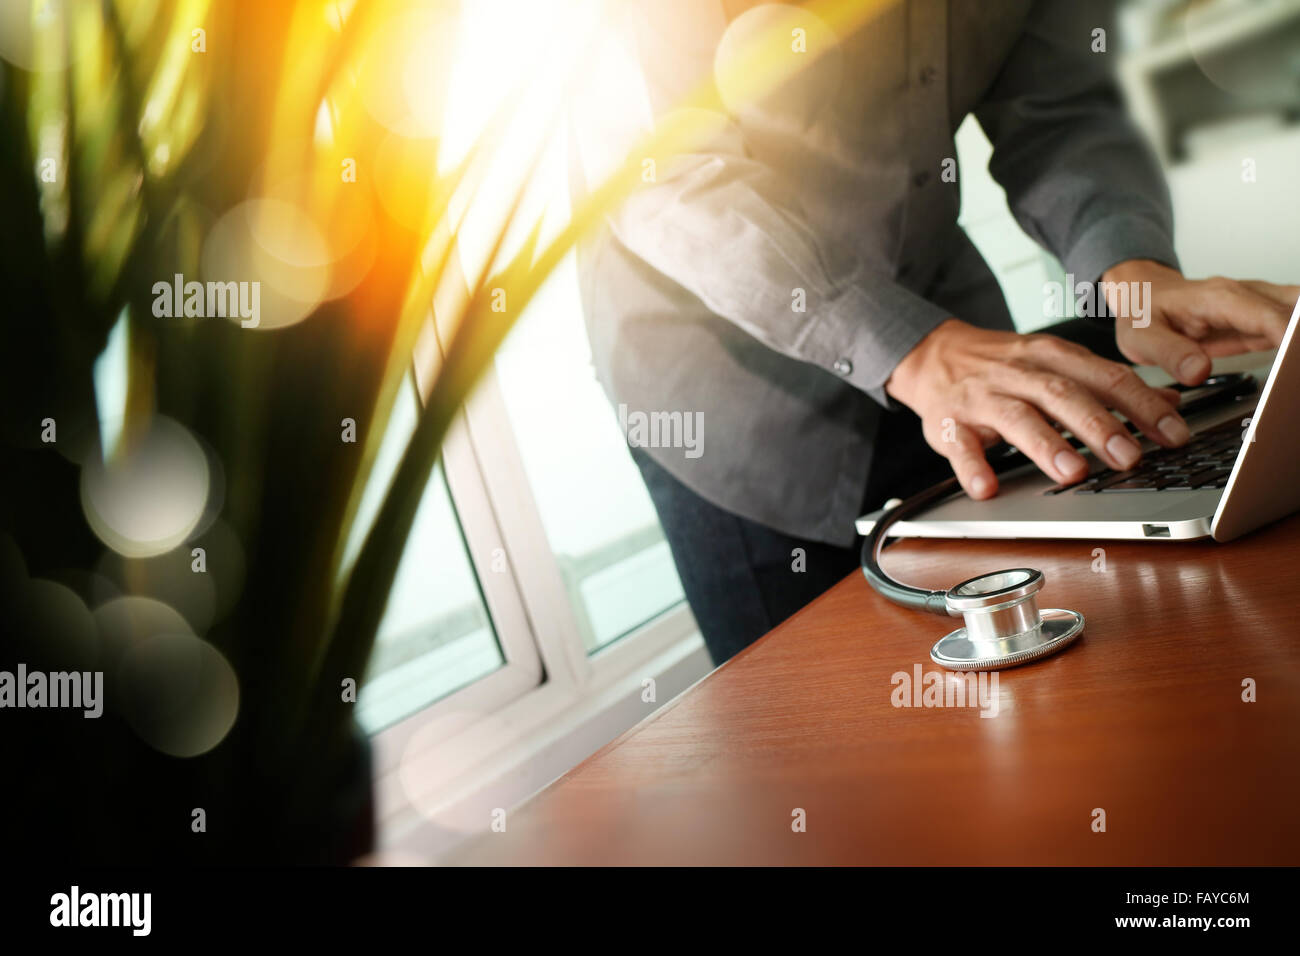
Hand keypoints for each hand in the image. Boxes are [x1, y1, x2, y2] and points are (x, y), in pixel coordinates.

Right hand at [885, 319, 1187, 499]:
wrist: (933, 354)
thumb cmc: (1003, 365)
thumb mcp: (1058, 363)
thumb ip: (1109, 383)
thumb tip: (1170, 402)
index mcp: (1051, 357)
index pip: (1105, 377)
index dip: (1142, 405)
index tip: (1174, 433)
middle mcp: (1019, 374)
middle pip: (1064, 395)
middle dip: (1100, 425)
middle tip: (1131, 458)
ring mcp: (982, 398)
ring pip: (1017, 418)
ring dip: (1046, 445)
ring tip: (1073, 474)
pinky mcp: (949, 423)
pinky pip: (959, 445)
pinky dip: (972, 467)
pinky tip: (986, 488)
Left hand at [1107, 259, 1299, 384]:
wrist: (1144, 295)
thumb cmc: (1144, 312)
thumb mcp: (1142, 337)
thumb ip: (1169, 353)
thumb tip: (1198, 372)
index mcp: (1220, 299)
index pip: (1270, 317)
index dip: (1290, 338)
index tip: (1294, 364)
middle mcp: (1247, 296)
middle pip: (1295, 312)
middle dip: (1299, 340)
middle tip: (1292, 375)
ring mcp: (1259, 305)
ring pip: (1299, 314)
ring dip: (1298, 341)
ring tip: (1292, 374)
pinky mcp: (1263, 319)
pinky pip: (1294, 326)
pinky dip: (1295, 344)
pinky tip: (1292, 368)